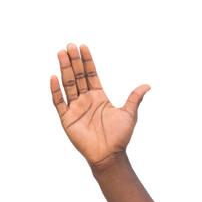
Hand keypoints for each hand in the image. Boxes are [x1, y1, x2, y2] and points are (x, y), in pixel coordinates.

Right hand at [49, 43, 149, 169]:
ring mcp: (75, 107)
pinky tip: (54, 77)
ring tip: (61, 54)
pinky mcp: (66, 118)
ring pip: (67, 84)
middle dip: (74, 61)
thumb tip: (147, 85)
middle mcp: (85, 99)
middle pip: (78, 76)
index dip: (87, 61)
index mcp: (99, 97)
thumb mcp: (129, 114)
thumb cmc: (120, 136)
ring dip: (64, 69)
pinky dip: (56, 90)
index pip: (91, 75)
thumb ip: (134, 98)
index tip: (83, 47)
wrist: (110, 155)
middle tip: (70, 45)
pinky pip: (59, 102)